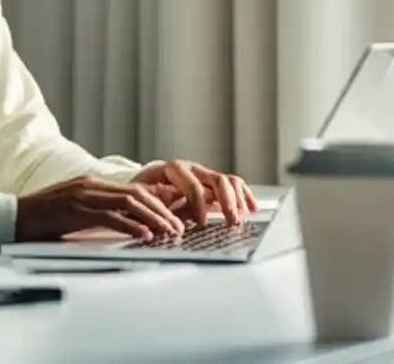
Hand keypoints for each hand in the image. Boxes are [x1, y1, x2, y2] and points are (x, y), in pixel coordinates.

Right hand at [14, 175, 185, 241]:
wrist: (9, 217)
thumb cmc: (41, 220)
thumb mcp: (75, 211)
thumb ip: (99, 211)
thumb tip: (127, 223)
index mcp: (92, 184)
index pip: (134, 189)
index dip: (157, 203)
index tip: (172, 219)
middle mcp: (90, 185)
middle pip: (136, 194)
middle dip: (161, 211)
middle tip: (177, 229)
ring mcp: (82, 195)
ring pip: (128, 203)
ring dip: (151, 219)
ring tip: (167, 233)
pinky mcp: (73, 210)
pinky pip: (109, 217)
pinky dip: (129, 226)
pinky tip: (143, 236)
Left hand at [131, 160, 257, 225]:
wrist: (142, 182)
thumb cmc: (142, 193)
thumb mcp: (144, 200)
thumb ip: (158, 209)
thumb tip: (170, 224)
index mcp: (173, 170)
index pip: (192, 186)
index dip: (198, 205)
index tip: (201, 224)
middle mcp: (192, 168)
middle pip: (218, 180)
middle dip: (227, 202)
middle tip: (232, 223)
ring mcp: (204, 174)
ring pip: (229, 181)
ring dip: (238, 200)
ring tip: (242, 218)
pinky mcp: (212, 182)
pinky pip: (234, 184)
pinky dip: (244, 196)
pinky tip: (252, 208)